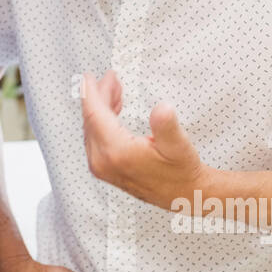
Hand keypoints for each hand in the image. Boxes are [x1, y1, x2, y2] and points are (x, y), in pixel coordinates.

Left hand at [81, 70, 209, 209]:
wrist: (184, 195)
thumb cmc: (181, 171)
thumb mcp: (179, 145)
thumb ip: (167, 125)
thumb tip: (162, 108)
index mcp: (117, 152)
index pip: (94, 115)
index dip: (90, 93)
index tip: (88, 76)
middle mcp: (102, 162)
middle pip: (91, 120)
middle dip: (99, 96)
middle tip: (112, 78)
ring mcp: (101, 167)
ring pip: (92, 128)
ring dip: (101, 107)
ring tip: (116, 90)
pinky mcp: (104, 169)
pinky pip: (95, 138)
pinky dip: (102, 120)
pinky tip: (114, 110)